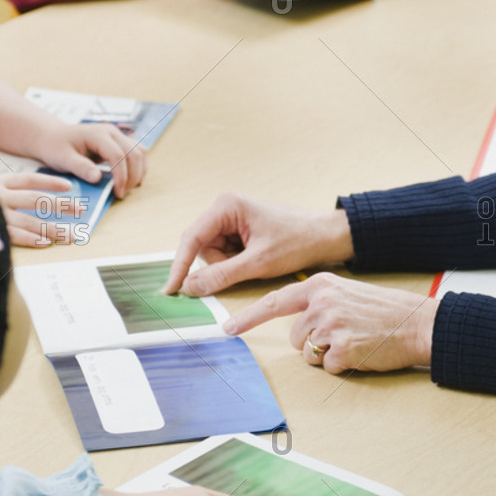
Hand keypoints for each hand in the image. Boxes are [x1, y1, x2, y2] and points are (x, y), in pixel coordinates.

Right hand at [0, 149, 75, 247]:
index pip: (29, 180)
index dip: (50, 182)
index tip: (70, 186)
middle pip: (37, 200)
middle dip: (61, 205)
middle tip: (82, 210)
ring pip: (30, 221)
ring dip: (52, 228)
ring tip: (71, 234)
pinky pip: (12, 236)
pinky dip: (29, 239)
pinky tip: (45, 243)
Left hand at [36, 122, 147, 197]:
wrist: (53, 137)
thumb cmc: (56, 148)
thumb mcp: (63, 159)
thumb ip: (80, 167)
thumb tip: (97, 178)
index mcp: (98, 134)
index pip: (118, 155)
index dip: (122, 176)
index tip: (118, 193)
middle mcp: (111, 132)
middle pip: (134, 153)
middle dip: (132, 176)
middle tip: (122, 194)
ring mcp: (117, 135)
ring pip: (140, 152)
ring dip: (138, 172)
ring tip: (126, 189)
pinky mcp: (119, 141)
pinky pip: (137, 153)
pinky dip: (138, 167)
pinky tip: (129, 181)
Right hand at [163, 193, 353, 296]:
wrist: (324, 237)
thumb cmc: (297, 241)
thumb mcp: (258, 262)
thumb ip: (222, 275)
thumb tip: (190, 288)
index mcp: (226, 206)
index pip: (191, 238)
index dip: (179, 266)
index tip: (171, 289)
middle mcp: (224, 209)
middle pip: (201, 248)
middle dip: (218, 266)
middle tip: (245, 269)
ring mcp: (230, 220)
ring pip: (212, 255)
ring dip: (228, 267)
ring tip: (256, 261)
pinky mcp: (238, 232)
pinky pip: (224, 255)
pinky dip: (236, 265)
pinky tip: (256, 260)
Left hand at [223, 272, 437, 373]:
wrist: (416, 322)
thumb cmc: (383, 309)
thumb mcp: (345, 292)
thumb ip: (318, 301)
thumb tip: (294, 323)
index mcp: (319, 285)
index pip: (274, 301)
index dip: (248, 317)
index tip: (227, 328)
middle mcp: (321, 303)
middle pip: (295, 337)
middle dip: (312, 342)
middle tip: (343, 333)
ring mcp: (331, 327)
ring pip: (308, 353)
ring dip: (327, 353)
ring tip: (354, 339)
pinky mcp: (342, 349)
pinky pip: (328, 367)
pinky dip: (342, 365)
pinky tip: (361, 351)